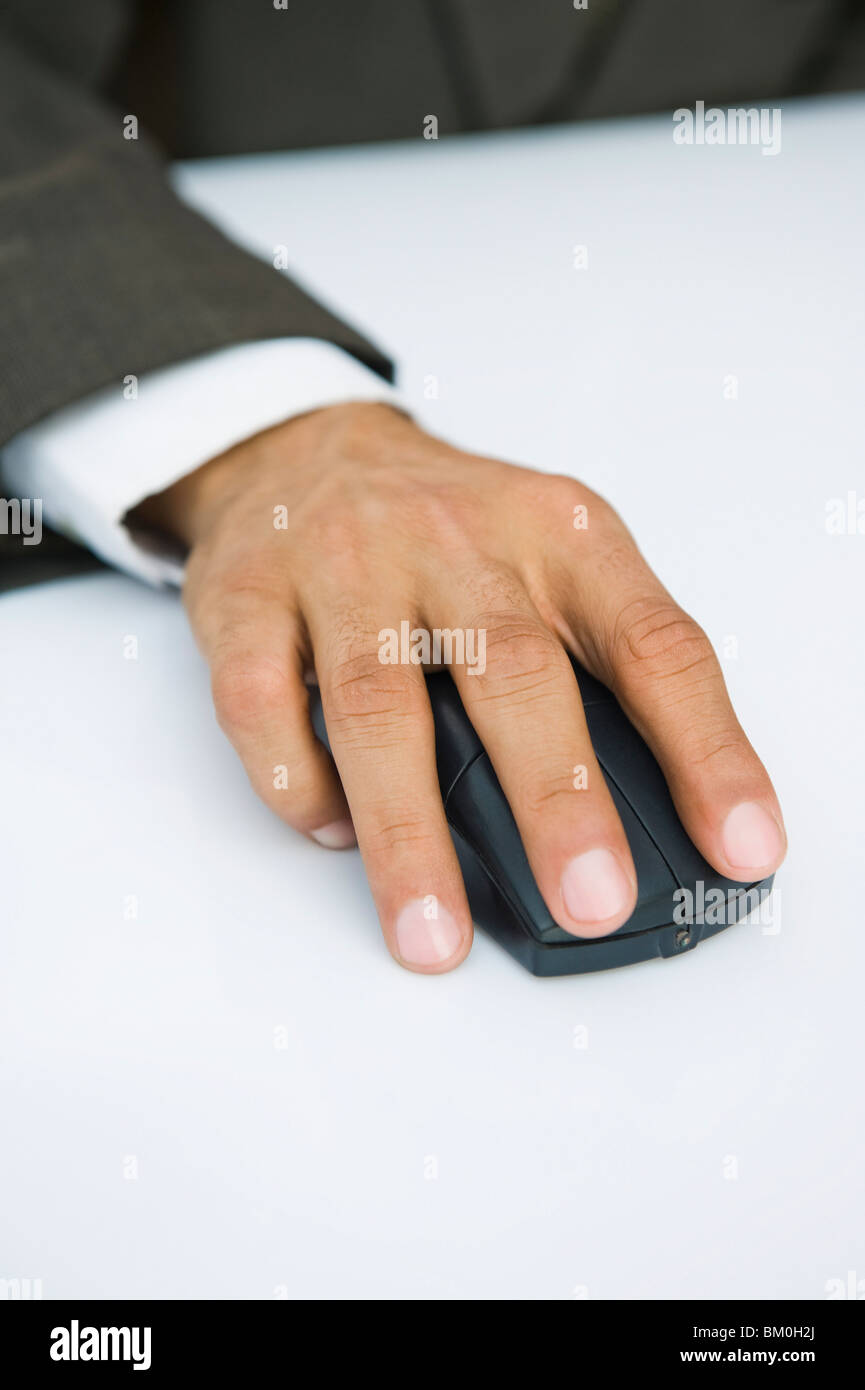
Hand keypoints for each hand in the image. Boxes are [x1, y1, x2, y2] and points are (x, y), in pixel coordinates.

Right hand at [134, 402, 785, 971]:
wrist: (305, 452)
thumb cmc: (445, 529)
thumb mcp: (551, 561)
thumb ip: (595, 669)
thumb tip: (646, 822)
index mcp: (559, 535)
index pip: (654, 644)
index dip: (706, 749)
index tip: (740, 844)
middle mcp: (457, 541)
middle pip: (514, 672)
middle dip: (556, 797)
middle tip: (589, 897)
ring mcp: (346, 565)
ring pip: (376, 704)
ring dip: (408, 830)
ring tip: (434, 928)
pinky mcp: (248, 597)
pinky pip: (262, 701)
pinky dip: (296, 781)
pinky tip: (331, 829)